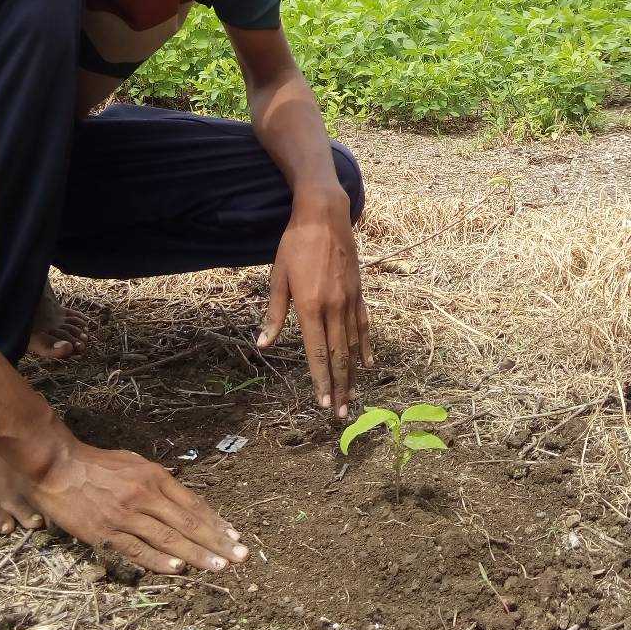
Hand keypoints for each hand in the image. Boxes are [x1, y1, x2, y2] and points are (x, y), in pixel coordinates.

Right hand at [32, 435, 249, 574]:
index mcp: (154, 477)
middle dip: (216, 543)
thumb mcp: (134, 464)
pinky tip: (178, 570)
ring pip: (168, 539)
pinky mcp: (106, 533)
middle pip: (187, 524)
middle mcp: (144, 496)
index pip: (193, 504)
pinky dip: (159, 561)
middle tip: (240, 558)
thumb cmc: (97, 465)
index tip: (235, 537)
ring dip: (196, 556)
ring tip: (219, 567)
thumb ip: (158, 484)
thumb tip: (183, 504)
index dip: (216, 523)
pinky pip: (137, 550)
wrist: (57, 467)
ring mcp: (125, 516)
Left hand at [258, 185, 372, 417]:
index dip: (320, 380)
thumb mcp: (278, 277)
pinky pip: (363, 326)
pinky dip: (366, 347)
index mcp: (310, 307)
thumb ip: (274, 314)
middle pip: (338, 356)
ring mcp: (349, 301)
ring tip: (352, 398)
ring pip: (353, 346)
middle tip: (339, 413)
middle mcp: (333, 308)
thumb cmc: (296, 245)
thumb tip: (263, 345)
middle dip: (338, 387)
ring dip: (353, 375)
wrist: (324, 216)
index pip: (317, 353)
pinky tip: (368, 364)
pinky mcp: (358, 293)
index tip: (322, 403)